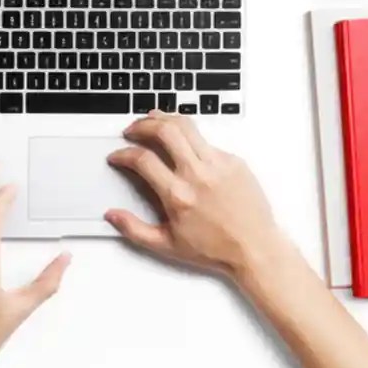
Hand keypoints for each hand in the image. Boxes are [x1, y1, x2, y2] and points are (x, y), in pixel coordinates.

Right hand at [105, 111, 282, 278]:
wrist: (255, 248)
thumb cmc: (216, 248)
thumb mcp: (167, 245)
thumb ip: (134, 229)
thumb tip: (112, 215)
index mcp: (178, 195)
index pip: (142, 159)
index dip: (123, 154)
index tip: (118, 156)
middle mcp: (198, 174)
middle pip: (164, 131)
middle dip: (142, 125)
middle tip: (133, 130)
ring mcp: (218, 164)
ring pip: (186, 125)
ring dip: (165, 119)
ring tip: (153, 120)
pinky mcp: (234, 160)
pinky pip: (206, 140)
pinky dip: (190, 137)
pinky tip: (183, 143)